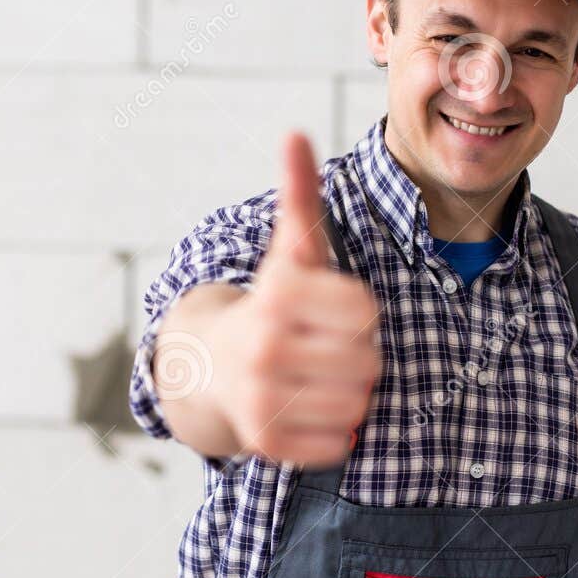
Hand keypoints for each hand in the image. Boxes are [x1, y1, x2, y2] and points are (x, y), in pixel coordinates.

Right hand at [208, 133, 380, 466]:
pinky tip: (308, 407)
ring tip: (319, 376)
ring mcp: (261, 398)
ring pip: (358, 403)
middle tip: (325, 345)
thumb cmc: (272, 303)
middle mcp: (263, 347)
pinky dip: (335, 430)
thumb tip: (295, 134)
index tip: (331, 308)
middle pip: (368, 360)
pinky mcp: (266, 443)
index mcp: (276, 295)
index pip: (365, 311)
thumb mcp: (289, 249)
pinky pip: (340, 443)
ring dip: (349, 392)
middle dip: (357, 353)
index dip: (357, 310)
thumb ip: (300, 194)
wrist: (209, 366)